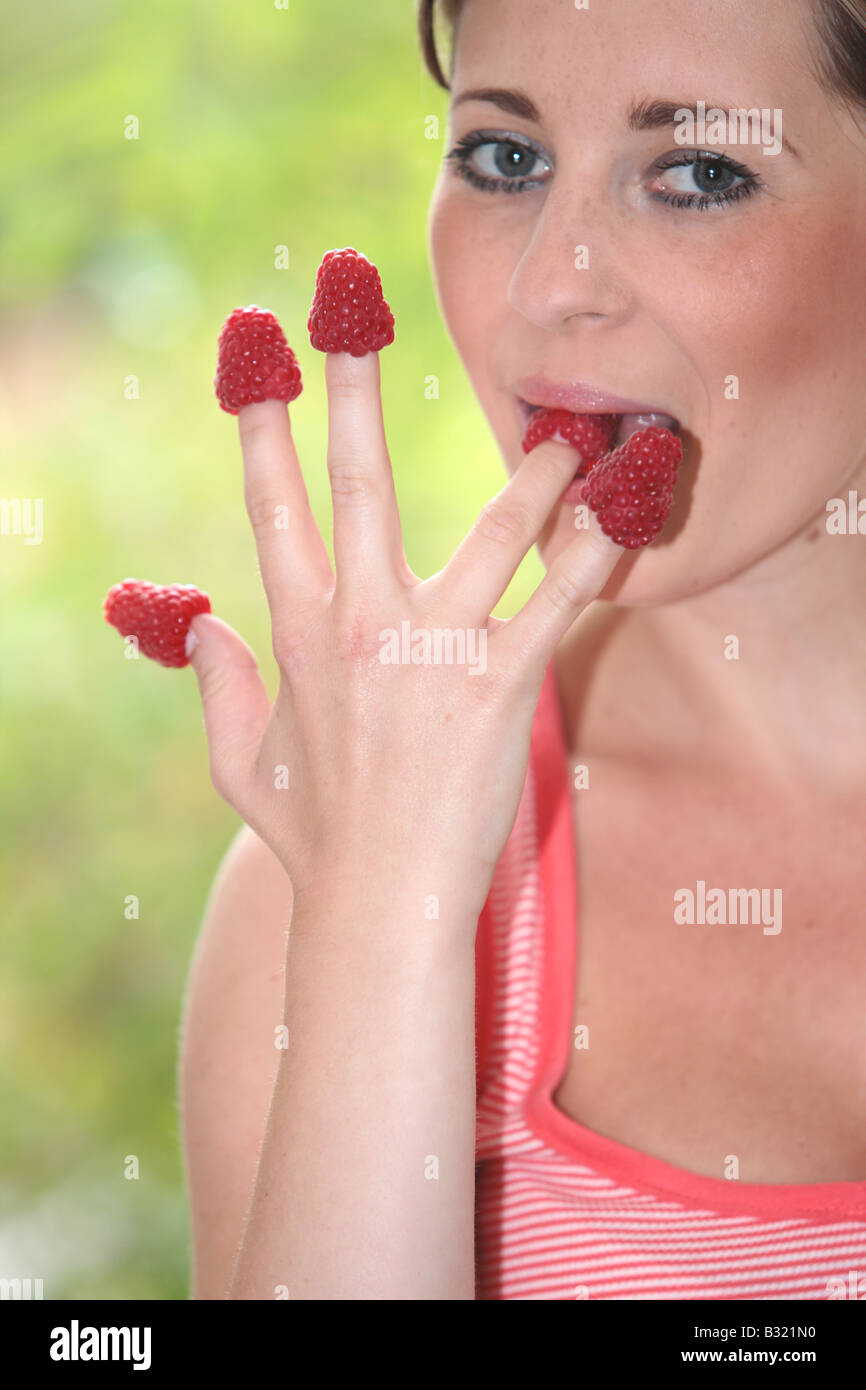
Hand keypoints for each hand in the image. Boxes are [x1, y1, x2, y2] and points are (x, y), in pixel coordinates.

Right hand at [187, 350, 622, 914]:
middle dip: (354, 382)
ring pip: (493, 528)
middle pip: (360, 478)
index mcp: (297, 632)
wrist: (382, 901)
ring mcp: (438, 647)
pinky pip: (561, 599)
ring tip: (565, 423)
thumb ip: (215, 683)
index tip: (257, 352)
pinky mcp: (505, 682)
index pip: (272, 503)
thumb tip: (196, 620)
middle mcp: (364, 621)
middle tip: (353, 302)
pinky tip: (622, 504)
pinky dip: (595, 549)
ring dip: (531, 467)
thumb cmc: (314, 835)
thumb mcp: (238, 760)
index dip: (262, 421)